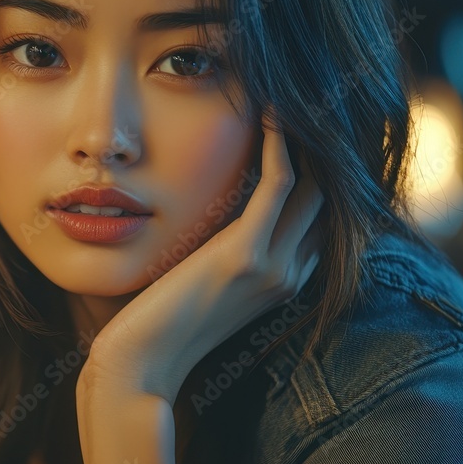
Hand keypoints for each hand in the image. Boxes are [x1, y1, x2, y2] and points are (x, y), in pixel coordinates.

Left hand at [79, 111, 323, 404]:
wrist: (140, 363)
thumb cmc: (156, 324)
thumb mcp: (199, 280)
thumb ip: (218, 249)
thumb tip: (208, 206)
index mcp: (281, 283)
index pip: (313, 218)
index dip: (310, 173)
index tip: (288, 132)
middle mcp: (288, 275)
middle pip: (322, 197)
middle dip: (313, 150)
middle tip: (291, 105)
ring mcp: (273, 267)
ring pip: (311, 185)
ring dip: (299, 138)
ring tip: (281, 100)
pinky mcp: (246, 254)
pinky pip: (279, 183)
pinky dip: (279, 144)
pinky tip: (268, 115)